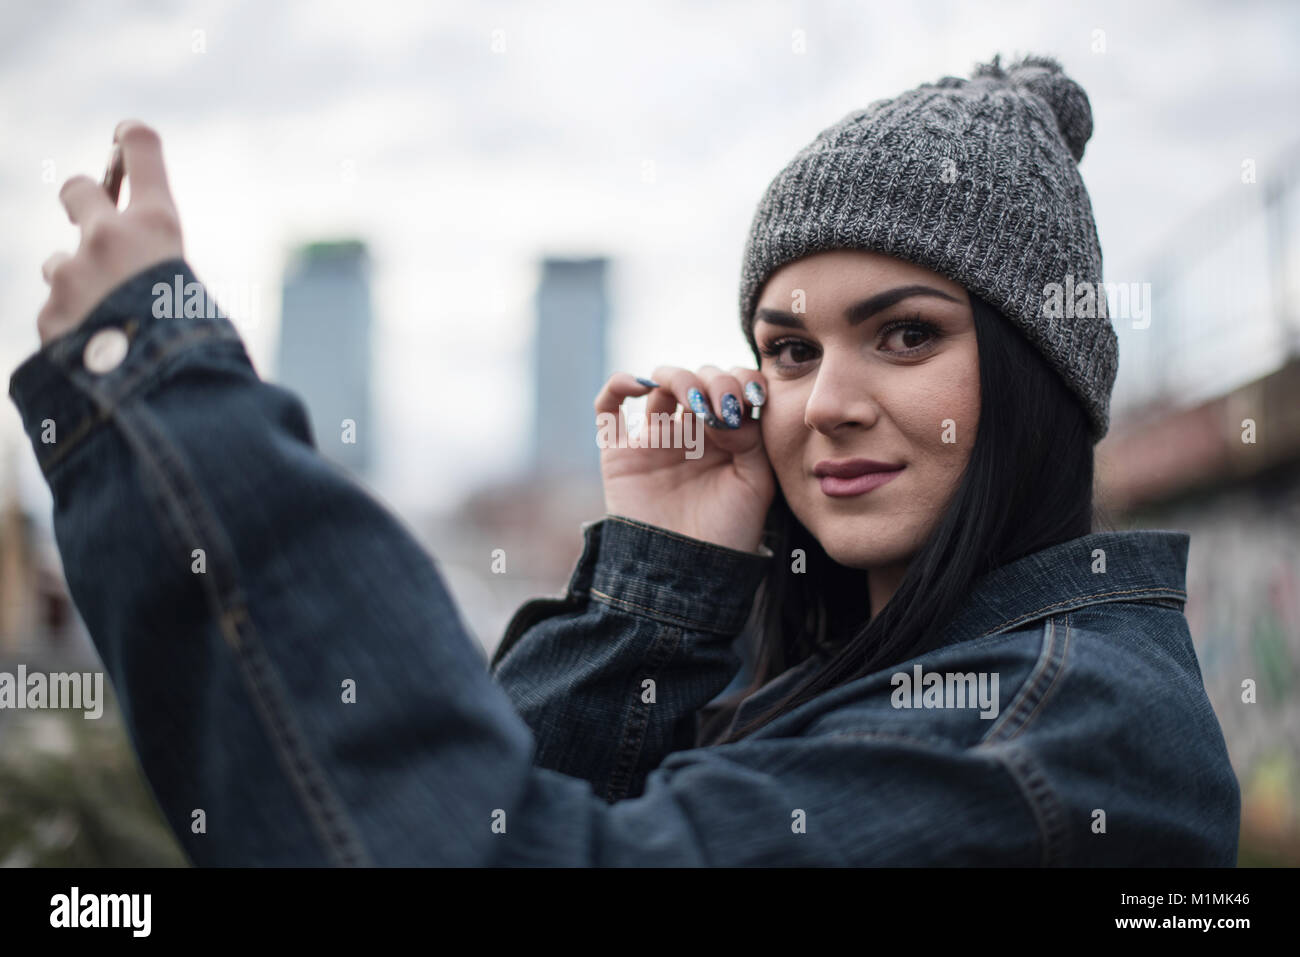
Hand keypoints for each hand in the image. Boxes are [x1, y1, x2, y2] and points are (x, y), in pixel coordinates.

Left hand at [37, 119, 184, 345]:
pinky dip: (72, 332)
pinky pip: (58, 316)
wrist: (155, 395)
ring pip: (59, 265)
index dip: (133, 142)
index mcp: (157, 227)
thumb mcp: (196, 298)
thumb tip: (150, 285)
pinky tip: (96, 359)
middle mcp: (107, 238)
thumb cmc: (196, 348)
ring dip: (76, 284)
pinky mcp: (48, 314)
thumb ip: (165, 278)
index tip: (126, 137)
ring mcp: (70, 275)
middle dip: (81, 201)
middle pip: (78, 190)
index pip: (141, 152)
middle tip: (88, 218)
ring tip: (104, 323)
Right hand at [595, 365, 773, 553]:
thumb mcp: (756, 483)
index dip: (742, 380)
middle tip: (724, 407)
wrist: (687, 572)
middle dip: (715, 381)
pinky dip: (618, 385)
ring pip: (660, 383)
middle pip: (699, 378)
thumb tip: (728, 410)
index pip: (733, 386)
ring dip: (679, 378)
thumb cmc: (727, 532)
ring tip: (694, 400)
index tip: (752, 398)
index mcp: (727, 435)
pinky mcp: (621, 453)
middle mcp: (691, 432)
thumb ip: (751, 438)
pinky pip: (607, 408)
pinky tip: (638, 384)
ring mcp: (654, 439)